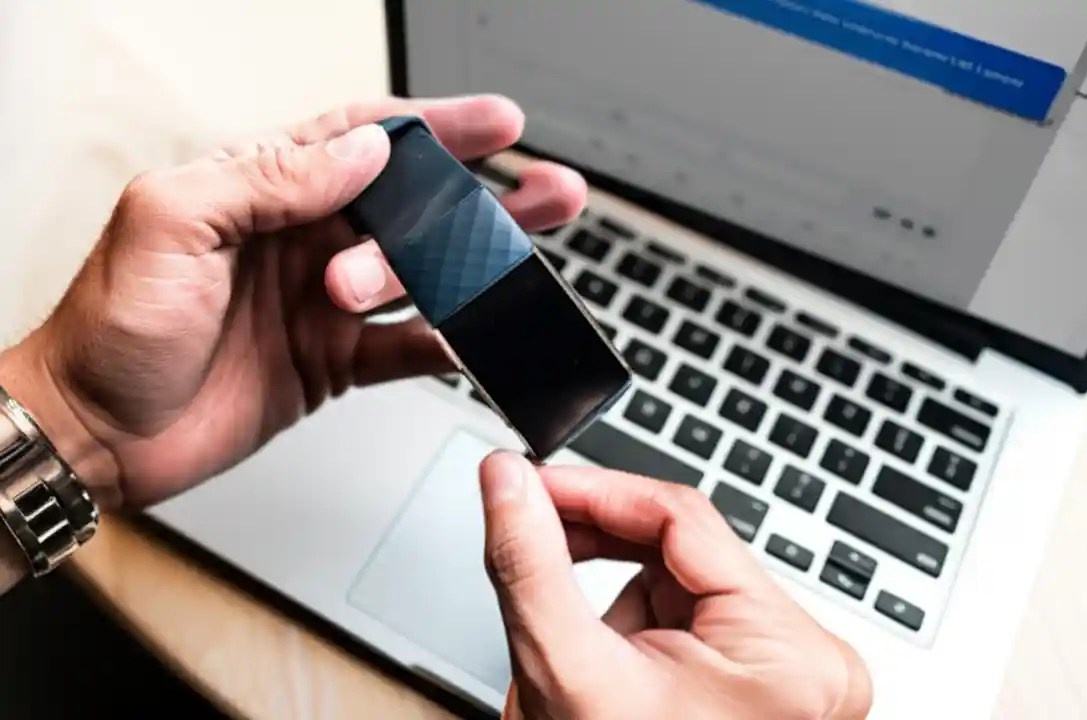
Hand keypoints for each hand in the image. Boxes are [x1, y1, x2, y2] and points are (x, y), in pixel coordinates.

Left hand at [0, 96, 585, 508]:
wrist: (95, 436)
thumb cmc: (109, 329)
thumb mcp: (172, 224)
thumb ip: (269, 180)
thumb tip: (362, 151)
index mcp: (262, 188)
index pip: (365, 140)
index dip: (437, 128)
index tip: (496, 125)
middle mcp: (302, 238)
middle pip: (416, 204)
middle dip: (487, 197)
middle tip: (548, 193)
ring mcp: (325, 302)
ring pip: (425, 273)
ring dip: (482, 267)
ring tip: (521, 267)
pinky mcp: (334, 362)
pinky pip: (409, 347)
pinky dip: (449, 343)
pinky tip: (478, 337)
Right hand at [478, 453, 873, 718]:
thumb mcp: (568, 674)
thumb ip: (531, 566)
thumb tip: (508, 482)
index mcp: (789, 654)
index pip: (682, 517)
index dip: (594, 491)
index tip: (530, 483)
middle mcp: (812, 661)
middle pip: (684, 551)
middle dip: (599, 557)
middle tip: (532, 544)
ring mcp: (795, 675)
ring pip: (684, 587)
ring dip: (618, 603)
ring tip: (581, 662)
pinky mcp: (771, 684)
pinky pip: (696, 623)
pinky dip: (641, 631)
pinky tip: (613, 672)